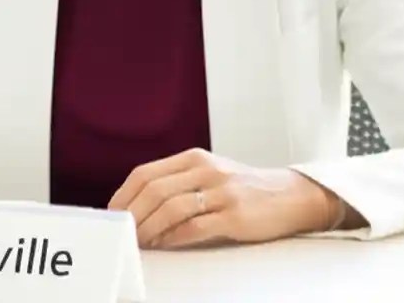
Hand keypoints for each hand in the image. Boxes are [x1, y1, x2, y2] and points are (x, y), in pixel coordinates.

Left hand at [107, 149, 344, 249]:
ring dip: (149, 228)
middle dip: (132, 214)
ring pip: (171, 209)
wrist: (290, 196)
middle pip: (154, 190)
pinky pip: (194, 227)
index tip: (113, 213)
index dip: (124, 195)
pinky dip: (173, 237)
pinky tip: (164, 244)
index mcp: (193, 158)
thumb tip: (137, 204)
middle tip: (122, 231)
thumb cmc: (243, 188)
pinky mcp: (234, 215)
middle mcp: (205, 170)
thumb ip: (177, 182)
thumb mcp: (208, 174)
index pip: (146, 173)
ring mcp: (221, 192)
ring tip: (140, 241)